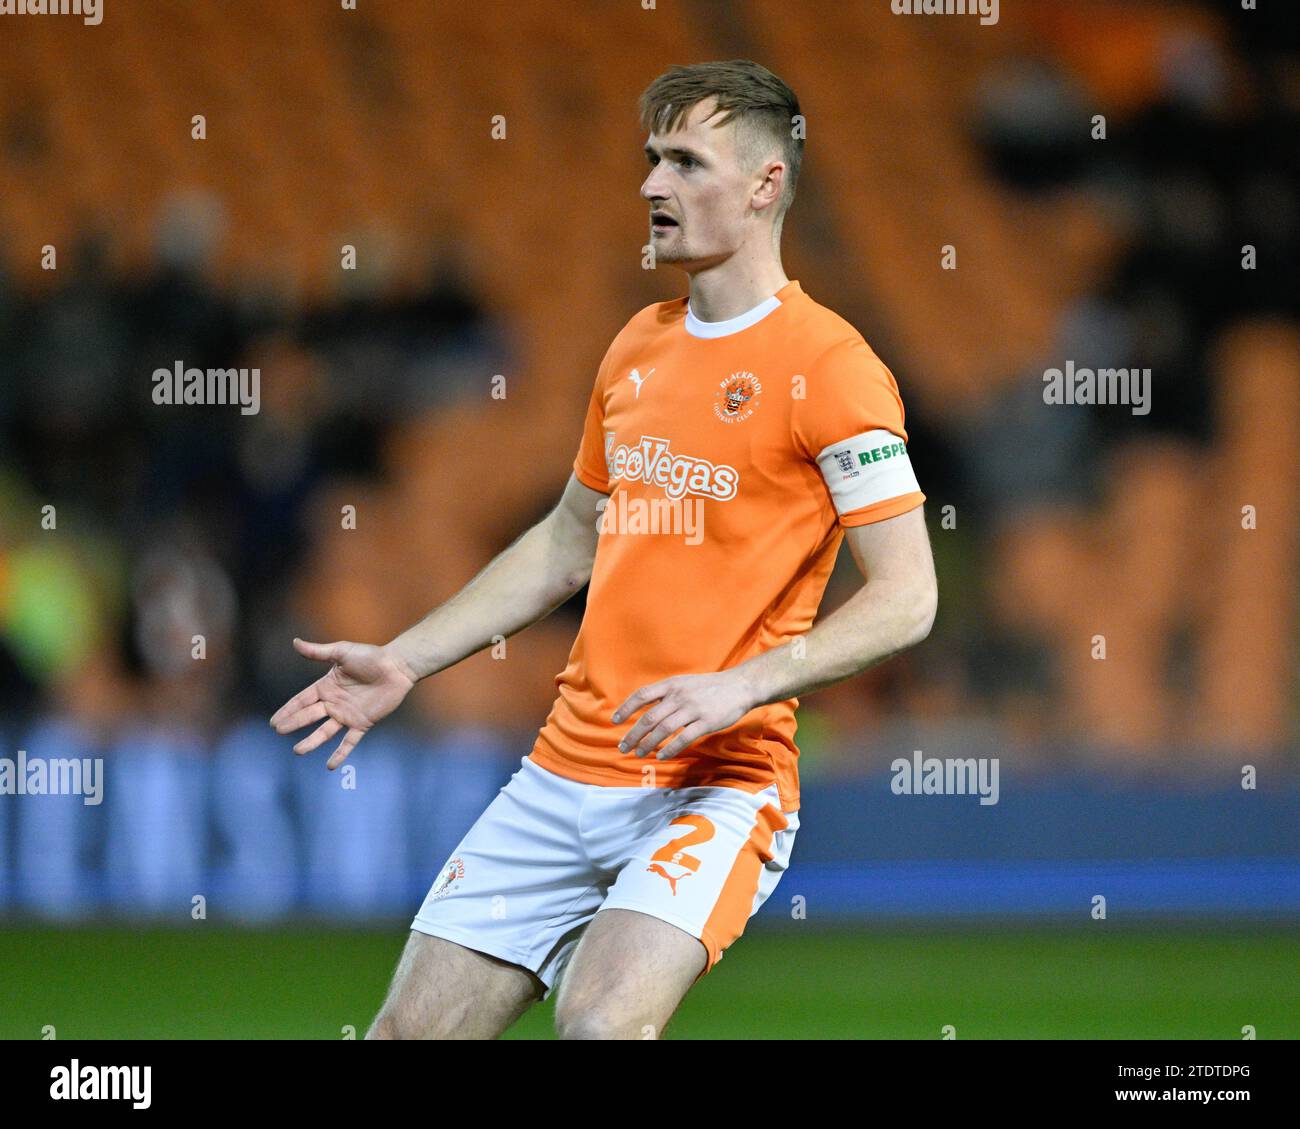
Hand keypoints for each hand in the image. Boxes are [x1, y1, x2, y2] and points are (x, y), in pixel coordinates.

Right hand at [269, 638, 417, 768]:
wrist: (397, 666)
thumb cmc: (371, 656)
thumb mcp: (342, 652)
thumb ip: (318, 652)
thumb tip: (295, 642)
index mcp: (327, 686)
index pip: (302, 700)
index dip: (288, 710)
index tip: (274, 721)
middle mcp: (334, 702)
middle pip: (310, 716)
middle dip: (294, 723)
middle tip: (279, 731)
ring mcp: (348, 715)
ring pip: (325, 732)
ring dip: (312, 742)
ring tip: (298, 751)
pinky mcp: (363, 723)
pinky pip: (350, 741)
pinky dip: (340, 754)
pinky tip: (330, 766)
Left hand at [612, 670, 755, 759]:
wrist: (740, 686)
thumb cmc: (709, 687)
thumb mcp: (684, 683)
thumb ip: (666, 694)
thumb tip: (646, 708)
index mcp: (671, 685)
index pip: (642, 695)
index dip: (626, 708)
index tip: (614, 721)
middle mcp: (679, 696)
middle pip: (649, 717)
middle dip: (633, 734)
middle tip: (623, 747)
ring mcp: (693, 709)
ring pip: (663, 729)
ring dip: (648, 744)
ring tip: (639, 754)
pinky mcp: (706, 722)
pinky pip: (683, 738)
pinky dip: (670, 749)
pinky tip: (661, 756)